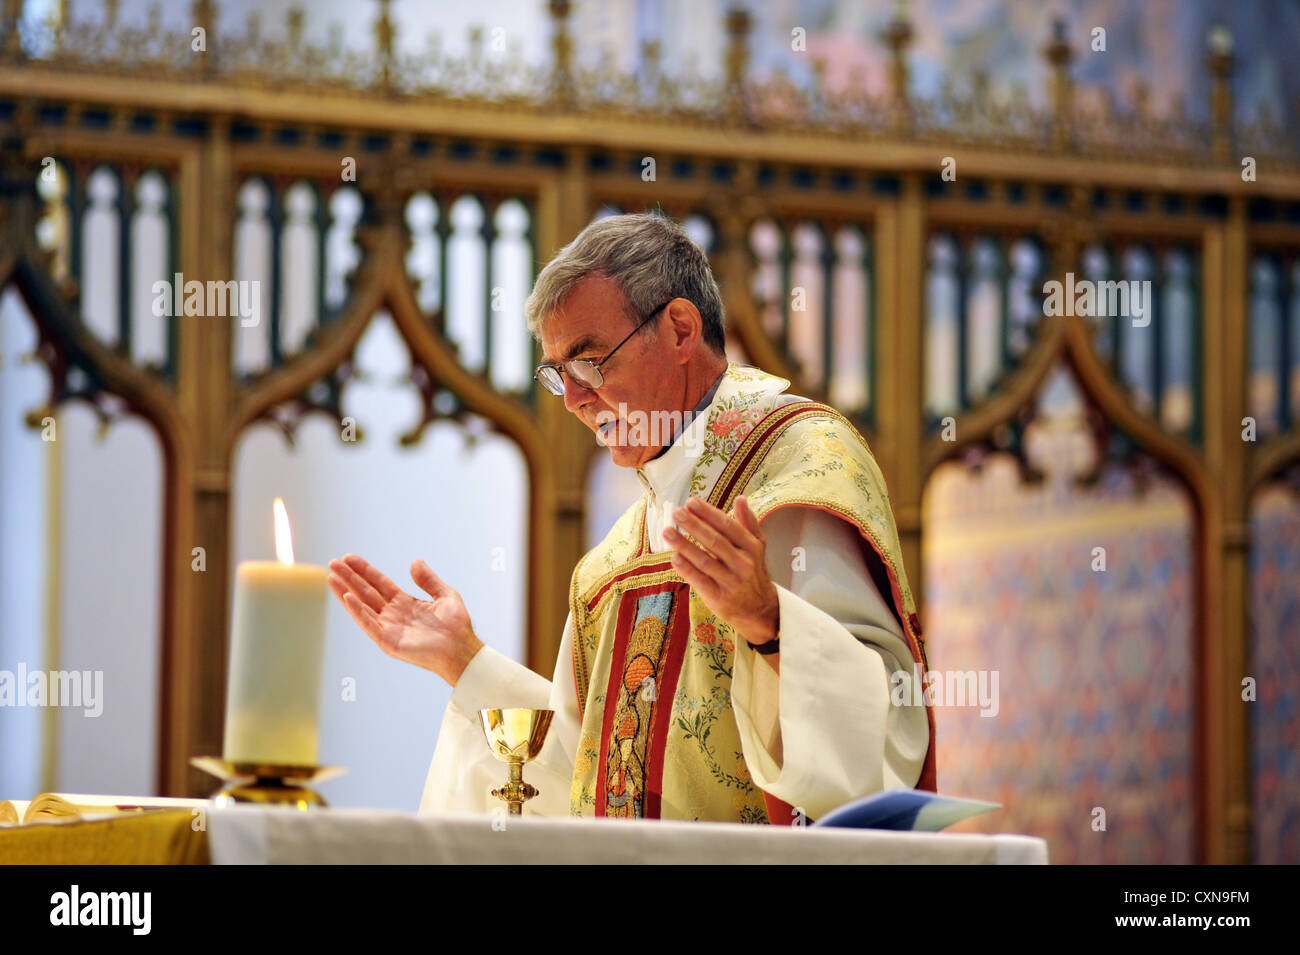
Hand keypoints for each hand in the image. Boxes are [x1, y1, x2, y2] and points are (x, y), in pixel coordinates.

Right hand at [327, 554, 483, 685]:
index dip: (364, 570)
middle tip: (333, 562)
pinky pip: (369, 624)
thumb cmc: (456, 626)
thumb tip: (414, 561)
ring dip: (346, 592)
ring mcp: (388, 628)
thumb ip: (429, 580)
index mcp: (404, 603)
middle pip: (366, 592)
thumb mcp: (445, 595)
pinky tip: (347, 597)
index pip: (379, 583)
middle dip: (349, 577)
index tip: (349, 557)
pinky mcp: (388, 641)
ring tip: (331, 577)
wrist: (461, 648)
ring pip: (362, 606)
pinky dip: (357, 611)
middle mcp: (392, 614)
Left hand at [663, 495, 779, 648]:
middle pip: (715, 542)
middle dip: (694, 525)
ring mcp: (731, 582)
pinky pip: (700, 581)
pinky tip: (674, 557)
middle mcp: (743, 564)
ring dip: (684, 545)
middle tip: (677, 512)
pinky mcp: (719, 597)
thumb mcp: (757, 547)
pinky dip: (686, 569)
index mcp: (752, 547)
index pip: (728, 526)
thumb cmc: (752, 572)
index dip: (709, 513)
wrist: (760, 609)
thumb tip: (740, 498)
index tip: (691, 502)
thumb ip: (748, 523)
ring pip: (705, 561)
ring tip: (667, 531)